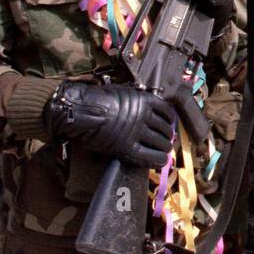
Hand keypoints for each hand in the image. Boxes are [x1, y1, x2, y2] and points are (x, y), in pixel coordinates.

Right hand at [47, 82, 175, 168]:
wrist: (83, 110)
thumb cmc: (98, 99)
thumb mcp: (123, 93)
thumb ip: (136, 100)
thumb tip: (143, 106)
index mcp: (144, 100)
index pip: (166, 110)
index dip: (170, 118)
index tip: (169, 122)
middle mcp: (144, 116)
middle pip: (164, 128)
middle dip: (168, 135)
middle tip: (168, 139)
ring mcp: (136, 132)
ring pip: (159, 142)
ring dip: (165, 147)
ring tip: (165, 150)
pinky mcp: (126, 147)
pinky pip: (147, 156)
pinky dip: (157, 159)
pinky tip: (161, 161)